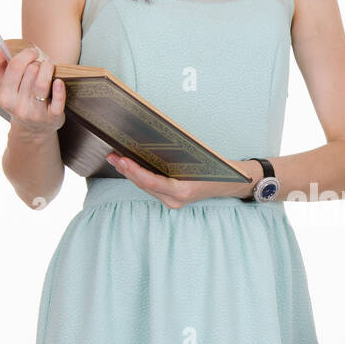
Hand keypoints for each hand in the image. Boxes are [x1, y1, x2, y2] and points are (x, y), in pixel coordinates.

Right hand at [0, 44, 65, 134]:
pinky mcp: (52, 118)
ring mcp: (35, 113)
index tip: (33, 52)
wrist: (33, 129)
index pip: (15, 67)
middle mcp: (18, 107)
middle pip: (31, 72)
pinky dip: (59, 88)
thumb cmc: (20, 100)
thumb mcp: (5, 85)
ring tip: (50, 67)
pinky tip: (59, 81)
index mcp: (4, 97)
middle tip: (42, 64)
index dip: (26, 55)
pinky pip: (58, 100)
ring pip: (42, 83)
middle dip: (39, 63)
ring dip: (49, 69)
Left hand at [105, 152, 257, 207]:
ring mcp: (173, 201)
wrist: (232, 182)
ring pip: (145, 187)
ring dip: (130, 173)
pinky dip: (140, 177)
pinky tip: (130, 167)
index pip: (151, 182)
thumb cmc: (218, 169)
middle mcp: (175, 200)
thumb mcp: (200, 159)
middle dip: (127, 170)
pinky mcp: (171, 198)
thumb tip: (151, 142)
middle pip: (144, 185)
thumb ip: (176, 156)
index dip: (134, 171)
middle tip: (112, 156)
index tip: (121, 160)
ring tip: (116, 159)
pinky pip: (151, 187)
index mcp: (182, 191)